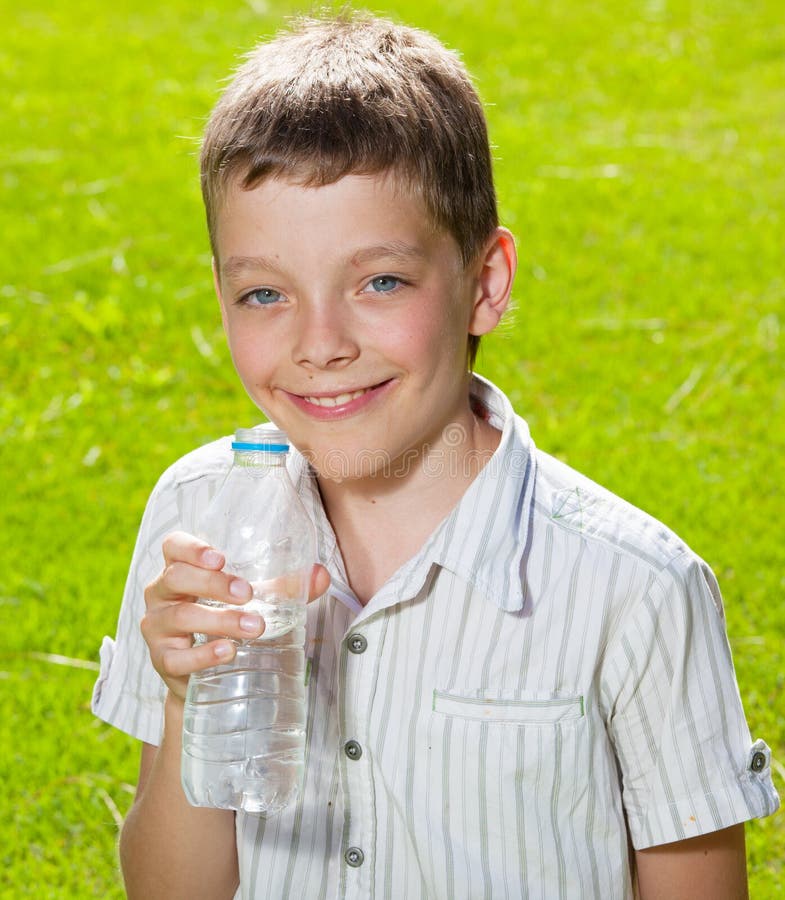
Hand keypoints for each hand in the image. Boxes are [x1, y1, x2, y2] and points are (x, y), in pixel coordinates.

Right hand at [142, 530, 329, 701]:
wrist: (210, 677)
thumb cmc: (227, 621)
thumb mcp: (254, 600)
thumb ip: (285, 587)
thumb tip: (320, 575)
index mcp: (181, 569)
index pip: (173, 547)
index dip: (191, 548)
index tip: (219, 558)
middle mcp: (162, 594)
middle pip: (176, 578)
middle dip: (213, 584)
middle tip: (247, 593)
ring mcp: (158, 628)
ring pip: (180, 616)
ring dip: (219, 620)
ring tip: (253, 626)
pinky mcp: (163, 661)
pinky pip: (176, 658)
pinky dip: (203, 655)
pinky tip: (227, 651)